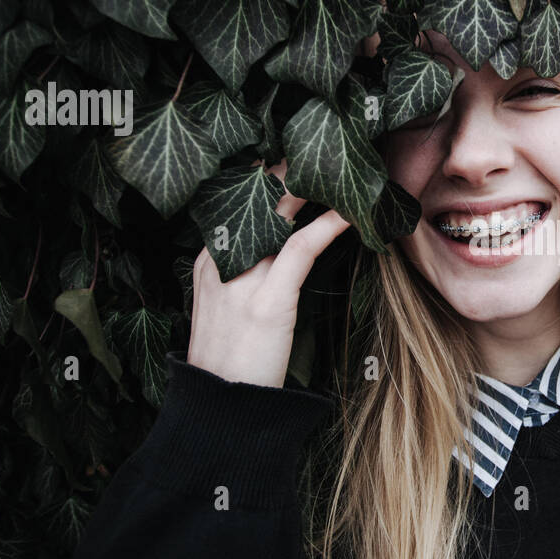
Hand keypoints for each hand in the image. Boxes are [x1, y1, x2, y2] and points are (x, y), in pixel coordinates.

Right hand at [187, 161, 349, 387]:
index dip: (276, 177)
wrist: (220, 408)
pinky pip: (301, 247)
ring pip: (281, 213)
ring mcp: (242, 278)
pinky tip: (349, 214)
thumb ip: (252, 278)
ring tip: (345, 170)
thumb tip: (290, 255)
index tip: (306, 158)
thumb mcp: (229, 309)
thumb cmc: (233, 362)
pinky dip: (328, 225)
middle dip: (295, 168)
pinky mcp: (268, 300)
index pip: (243, 202)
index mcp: (209, 259)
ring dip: (318, 189)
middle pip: (259, 197)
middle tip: (330, 150)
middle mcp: (221, 259)